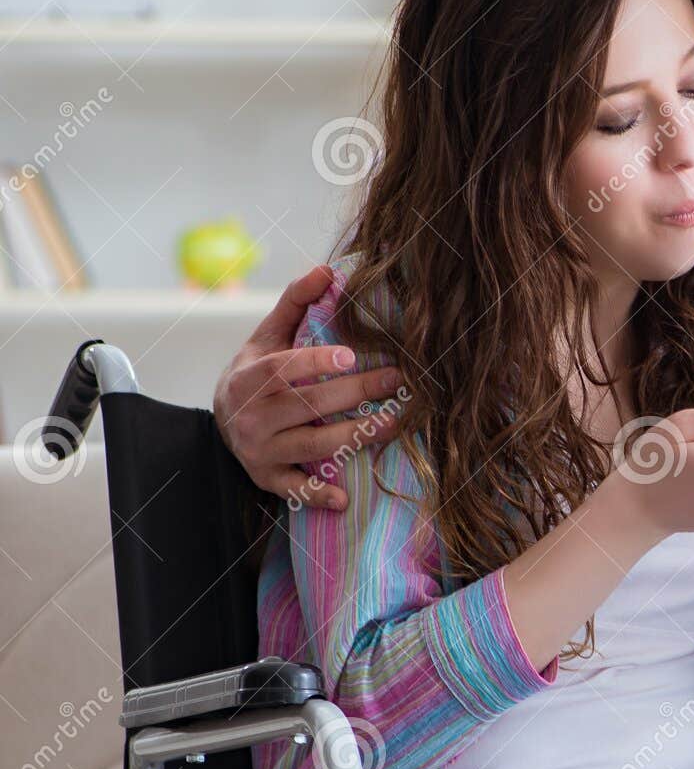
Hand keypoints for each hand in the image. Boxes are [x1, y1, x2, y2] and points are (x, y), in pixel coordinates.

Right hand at [213, 266, 404, 510]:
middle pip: (307, 405)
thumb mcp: (267, 335)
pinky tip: (344, 499)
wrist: (221, 419)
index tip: (352, 355)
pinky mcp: (267, 478)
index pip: (283, 368)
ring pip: (310, 445)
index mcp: (250, 377)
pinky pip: (293, 490)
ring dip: (353, 437)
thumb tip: (328, 268)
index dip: (315, 362)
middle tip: (397, 379)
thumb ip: (295, 303)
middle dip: (355, 393)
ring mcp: (259, 450)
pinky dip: (317, 495)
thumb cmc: (257, 371)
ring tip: (392, 423)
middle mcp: (252, 416)